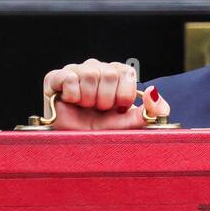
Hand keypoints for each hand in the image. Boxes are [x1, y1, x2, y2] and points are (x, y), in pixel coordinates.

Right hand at [43, 59, 169, 130]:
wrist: (74, 143)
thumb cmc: (101, 131)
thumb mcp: (130, 124)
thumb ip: (149, 110)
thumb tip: (154, 91)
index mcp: (116, 74)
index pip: (127, 72)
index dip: (123, 95)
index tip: (117, 108)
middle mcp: (97, 67)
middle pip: (110, 74)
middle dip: (106, 100)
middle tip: (99, 110)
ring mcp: (76, 70)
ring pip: (90, 74)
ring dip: (89, 99)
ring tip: (85, 107)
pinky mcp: (55, 77)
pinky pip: (69, 78)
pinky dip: (73, 95)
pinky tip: (71, 102)